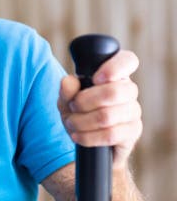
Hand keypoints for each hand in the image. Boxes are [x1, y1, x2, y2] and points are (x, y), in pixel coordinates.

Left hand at [58, 50, 142, 168]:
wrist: (86, 139)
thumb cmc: (79, 112)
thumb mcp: (66, 100)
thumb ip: (66, 89)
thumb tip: (69, 81)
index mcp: (115, 75)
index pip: (128, 60)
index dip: (114, 68)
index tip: (95, 79)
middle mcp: (129, 91)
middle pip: (115, 92)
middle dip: (84, 102)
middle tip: (72, 107)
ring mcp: (133, 112)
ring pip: (108, 116)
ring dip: (81, 122)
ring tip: (71, 123)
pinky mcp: (132, 133)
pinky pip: (110, 134)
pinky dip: (87, 137)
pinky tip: (77, 136)